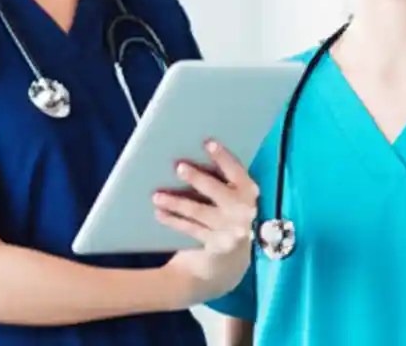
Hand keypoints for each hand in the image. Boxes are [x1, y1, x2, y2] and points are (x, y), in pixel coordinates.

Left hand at [153, 140, 258, 306]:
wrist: (228, 262)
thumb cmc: (224, 215)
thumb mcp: (229, 198)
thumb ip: (218, 180)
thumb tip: (187, 156)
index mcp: (248, 192)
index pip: (237, 172)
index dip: (224, 158)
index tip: (208, 143)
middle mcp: (244, 211)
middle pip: (218, 192)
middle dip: (198, 179)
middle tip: (178, 167)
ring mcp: (231, 230)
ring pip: (200, 211)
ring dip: (177, 202)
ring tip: (157, 195)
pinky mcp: (217, 245)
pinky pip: (191, 229)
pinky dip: (174, 221)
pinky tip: (159, 213)